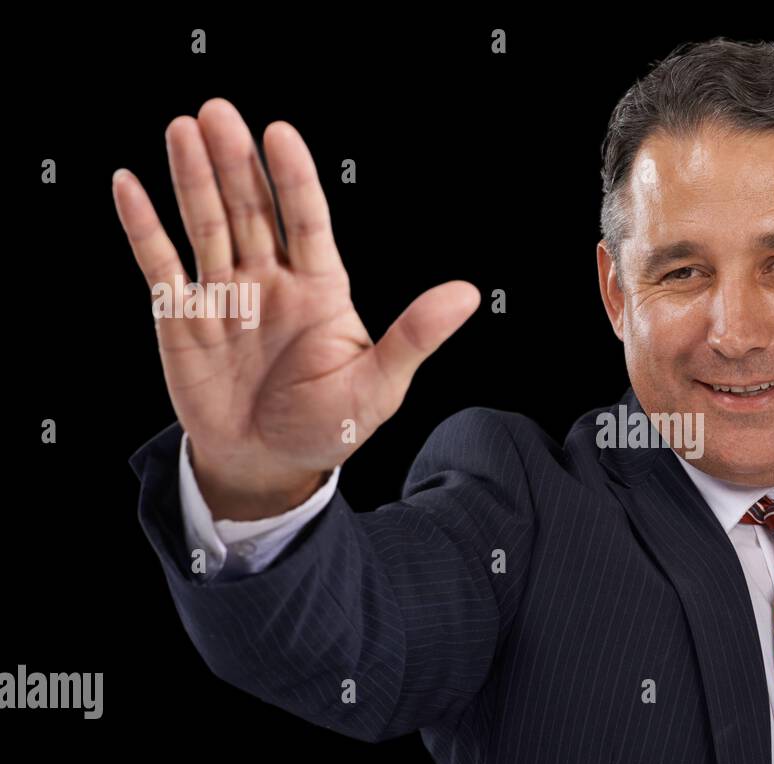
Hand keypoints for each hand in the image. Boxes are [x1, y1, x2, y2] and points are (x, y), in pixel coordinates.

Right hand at [113, 98, 478, 518]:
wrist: (270, 465)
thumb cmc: (329, 426)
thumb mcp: (379, 386)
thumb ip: (414, 336)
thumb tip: (468, 295)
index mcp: (321, 288)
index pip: (308, 220)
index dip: (294, 179)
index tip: (280, 133)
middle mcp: (271, 280)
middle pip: (252, 210)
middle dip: (235, 162)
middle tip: (219, 112)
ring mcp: (225, 295)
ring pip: (207, 225)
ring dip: (193, 180)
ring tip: (183, 129)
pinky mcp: (181, 318)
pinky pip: (159, 265)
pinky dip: (143, 227)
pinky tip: (129, 185)